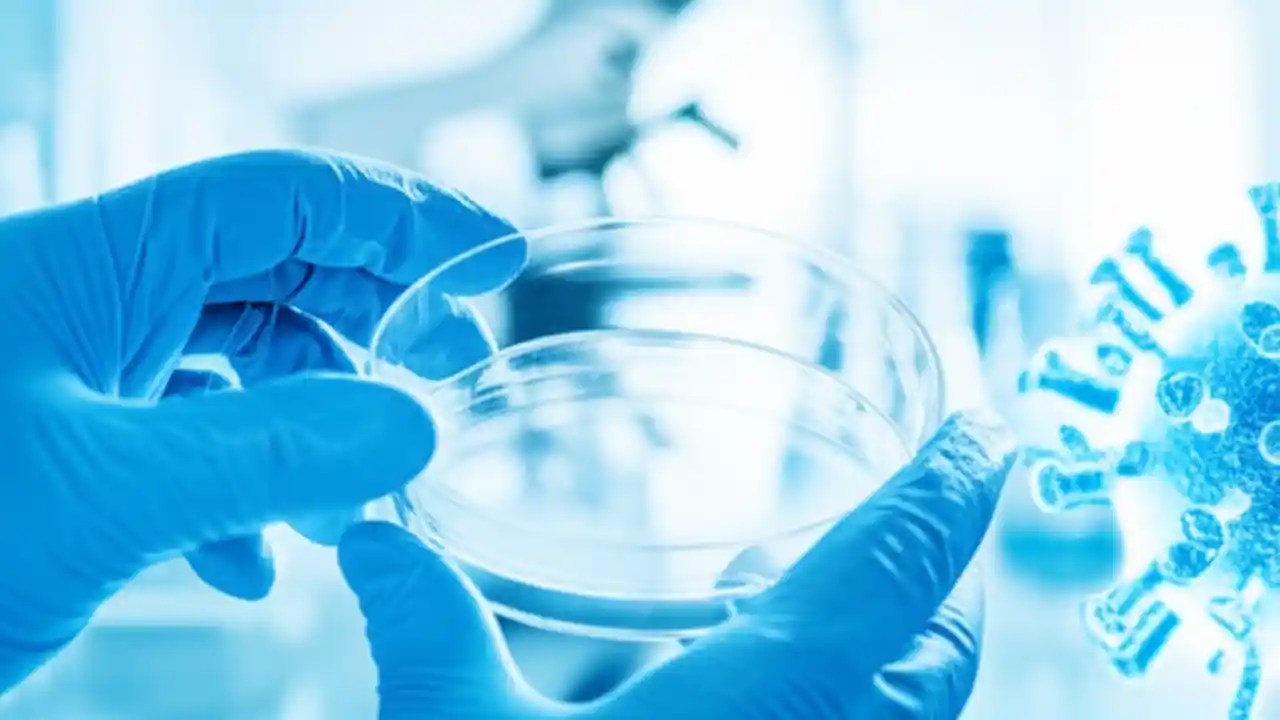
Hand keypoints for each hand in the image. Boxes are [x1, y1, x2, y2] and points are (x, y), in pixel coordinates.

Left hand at [0, 150, 523, 689]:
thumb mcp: (99, 495)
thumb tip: (412, 425)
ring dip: (311, 421)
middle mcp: (82, 302)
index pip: (281, 195)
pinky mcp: (58, 450)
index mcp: (89, 263)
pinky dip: (241, 493)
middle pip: (269, 268)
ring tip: (357, 492)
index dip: (399, 213)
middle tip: (453, 364)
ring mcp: (69, 376)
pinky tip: (253, 561)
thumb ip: (271, 452)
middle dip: (372, 316)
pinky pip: (183, 443)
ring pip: (232, 363)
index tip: (493, 253)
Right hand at [340, 411, 1014, 718]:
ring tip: (781, 589)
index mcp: (773, 702)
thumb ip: (425, 630)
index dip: (953, 486)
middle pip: (939, 645)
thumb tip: (369, 533)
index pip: (903, 564)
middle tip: (894, 503)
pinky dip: (841, 694)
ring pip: (912, 707)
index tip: (990, 428)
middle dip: (932, 560)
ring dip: (886, 632)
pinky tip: (739, 680)